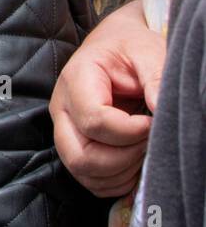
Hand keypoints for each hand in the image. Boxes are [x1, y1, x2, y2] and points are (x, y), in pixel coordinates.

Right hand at [51, 0, 163, 196]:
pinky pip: (90, 180)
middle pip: (80, 157)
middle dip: (122, 160)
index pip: (94, 122)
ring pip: (84, 173)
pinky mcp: (74, 146)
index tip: (153, 122)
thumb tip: (163, 111)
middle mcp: (62, 110)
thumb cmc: (130, 47)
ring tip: (144, 148)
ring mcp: (65, 131)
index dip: (131, 131)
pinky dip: (117, 181)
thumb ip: (157, 77)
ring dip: (121, 172)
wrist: (114, 46)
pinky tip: (135, 161)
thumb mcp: (147, 51)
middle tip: (148, 141)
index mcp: (75, 81)